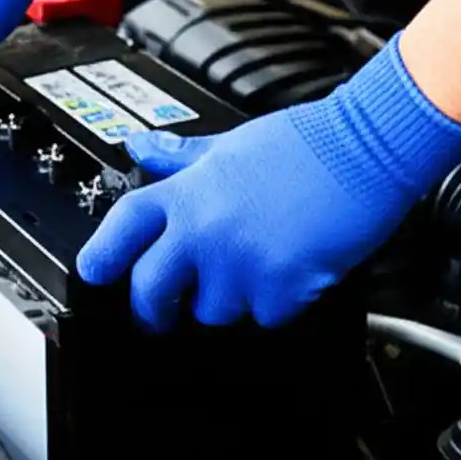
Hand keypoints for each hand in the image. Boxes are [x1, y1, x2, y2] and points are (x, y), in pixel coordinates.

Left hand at [76, 35, 460, 331]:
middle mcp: (205, 230)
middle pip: (150, 290)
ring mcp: (241, 263)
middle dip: (151, 307)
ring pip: (211, 312)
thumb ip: (182, 157)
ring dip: (228, 300)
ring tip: (256, 262)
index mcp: (188, 191)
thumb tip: (142, 149)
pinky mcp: (280, 289)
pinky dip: (277, 303)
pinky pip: (264, 316)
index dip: (99, 256)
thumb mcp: (231, 143)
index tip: (93, 273)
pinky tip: (291, 268)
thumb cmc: (306, 143)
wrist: (367, 149)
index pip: (122, 228)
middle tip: (161, 309)